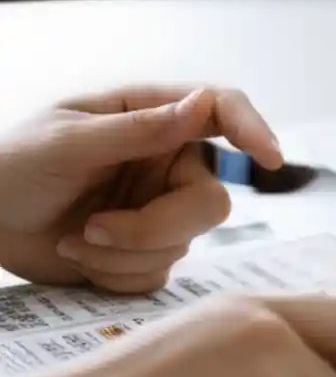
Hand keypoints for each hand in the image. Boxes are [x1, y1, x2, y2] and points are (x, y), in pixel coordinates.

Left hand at [0, 85, 282, 291]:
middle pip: (211, 201)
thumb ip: (138, 128)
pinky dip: (116, 274)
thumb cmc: (9, 166)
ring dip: (123, 251)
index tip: (269, 159)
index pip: (222, 110)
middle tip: (95, 230)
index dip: (254, 130)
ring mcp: (159, 206)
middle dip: (155, 227)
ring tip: (75, 238)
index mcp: (152, 116)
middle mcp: (166, 161)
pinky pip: (160, 273)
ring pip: (185, 243)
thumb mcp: (66, 141)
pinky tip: (80, 256)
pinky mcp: (145, 249)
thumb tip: (203, 102)